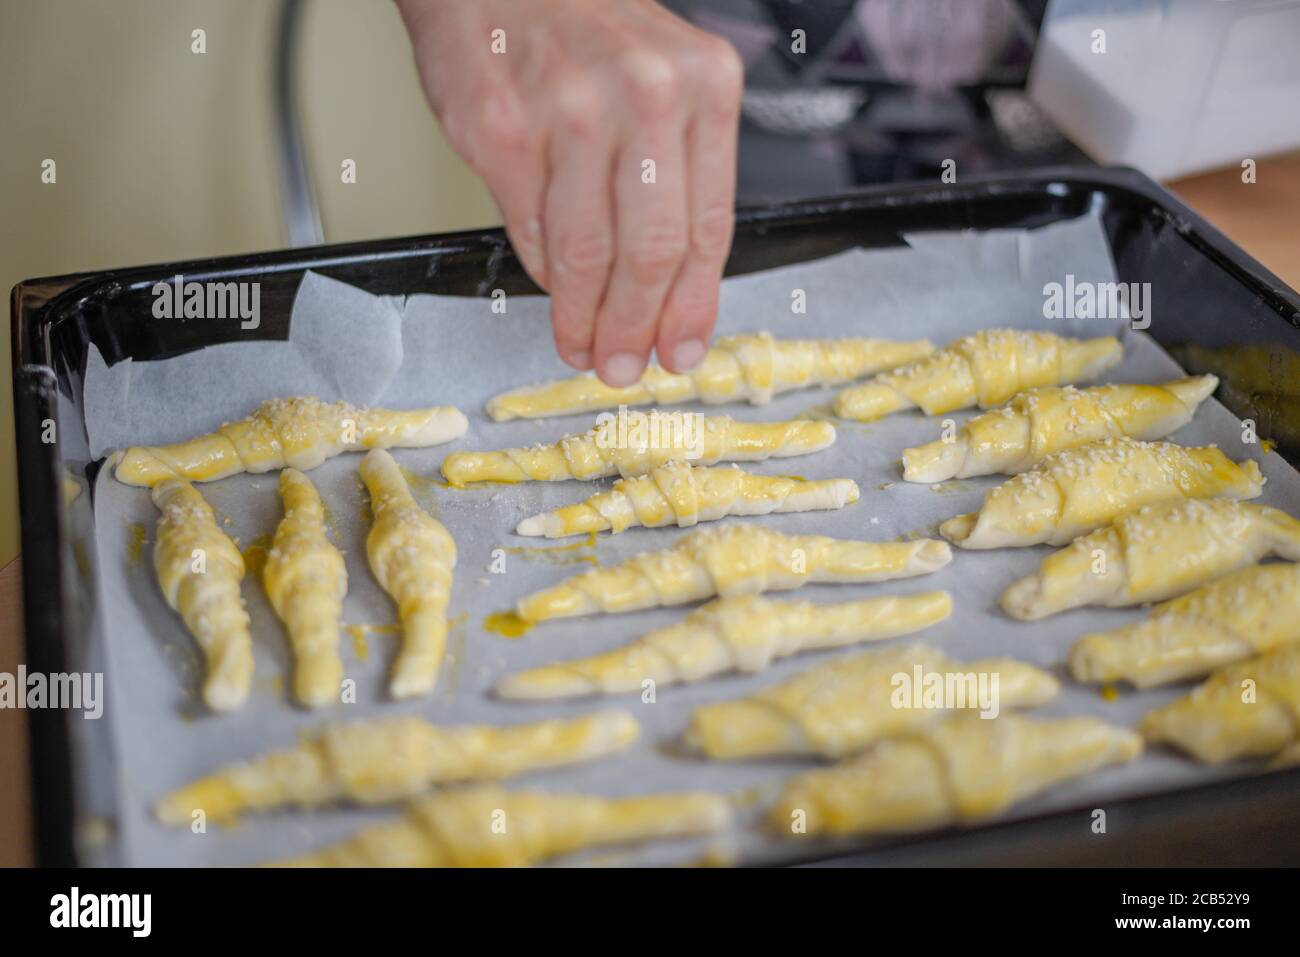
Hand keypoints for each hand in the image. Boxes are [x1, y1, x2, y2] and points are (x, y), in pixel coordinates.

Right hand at [396, 0, 742, 385]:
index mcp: (704, 86)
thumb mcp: (662, 80)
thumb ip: (675, 175)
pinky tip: (554, 294)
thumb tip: (670, 292)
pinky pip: (532, 232)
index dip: (694, 305)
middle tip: (626, 365)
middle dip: (639, 326)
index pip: (709, 226)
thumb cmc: (582, 30)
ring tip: (584, 347)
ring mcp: (572, 112)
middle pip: (652, 252)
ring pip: (588, 254)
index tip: (682, 350)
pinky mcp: (504, 132)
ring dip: (586, 318)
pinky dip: (544, 276)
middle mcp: (646, 94)